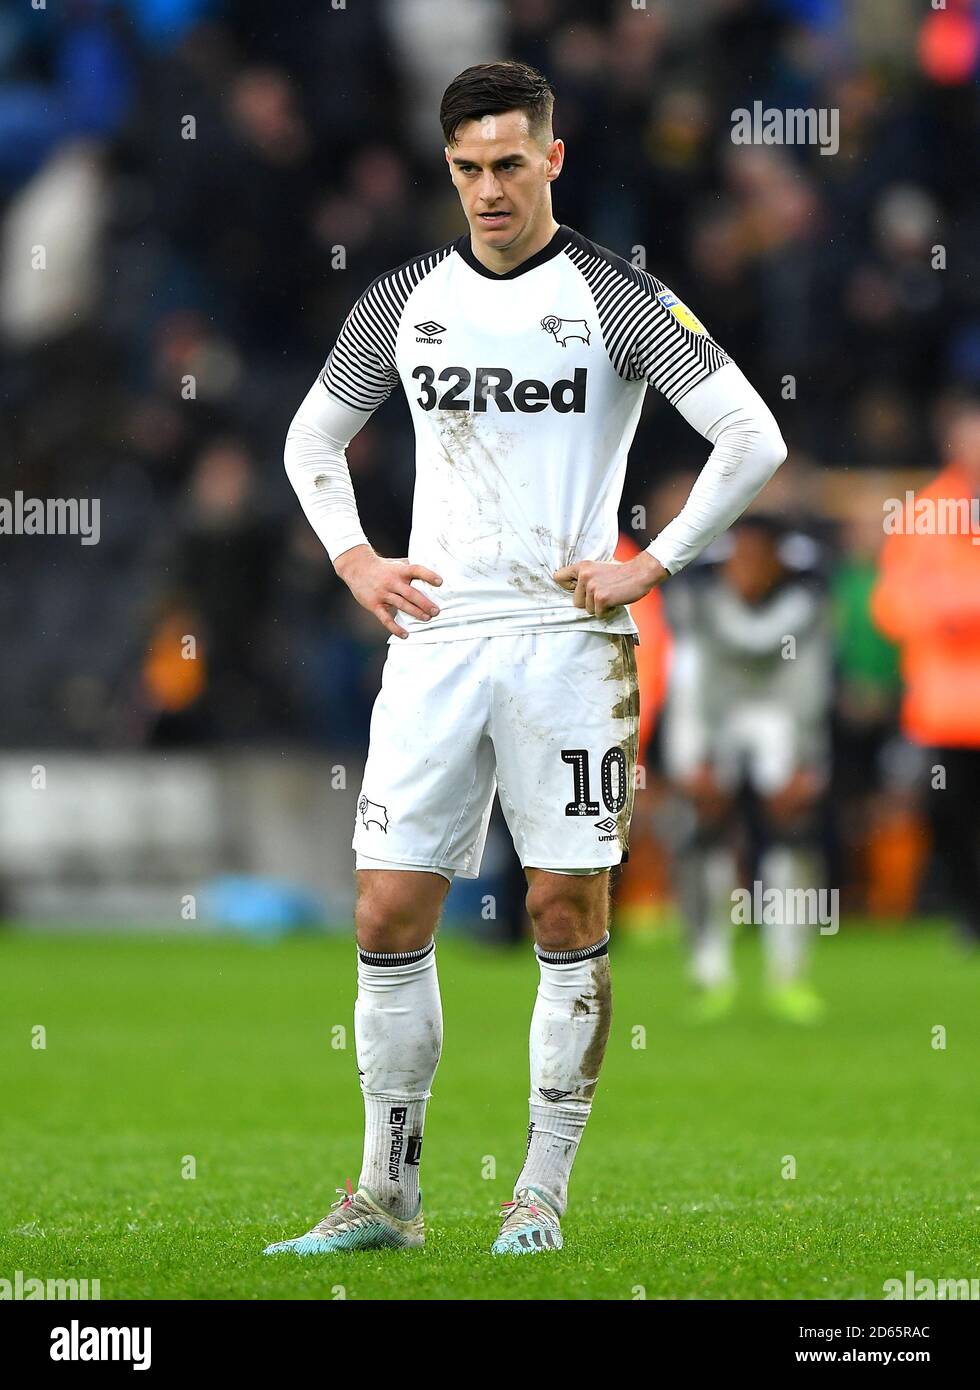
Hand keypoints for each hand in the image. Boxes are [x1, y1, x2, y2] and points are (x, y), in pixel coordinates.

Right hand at [334, 544, 442, 638]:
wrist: (357, 568)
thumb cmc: (382, 567)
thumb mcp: (396, 563)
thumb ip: (411, 568)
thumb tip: (433, 569)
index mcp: (399, 571)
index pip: (416, 570)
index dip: (428, 575)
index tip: (440, 582)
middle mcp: (392, 582)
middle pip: (411, 593)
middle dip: (425, 603)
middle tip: (436, 611)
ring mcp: (383, 593)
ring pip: (401, 605)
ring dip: (415, 613)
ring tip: (427, 619)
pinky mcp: (374, 604)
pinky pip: (386, 619)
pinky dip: (395, 628)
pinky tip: (405, 635)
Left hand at [553, 551, 667, 616]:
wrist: (641, 573)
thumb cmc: (621, 573)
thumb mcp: (598, 568)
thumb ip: (585, 576)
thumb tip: (574, 590)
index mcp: (582, 567)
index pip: (558, 577)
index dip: (567, 587)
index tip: (578, 590)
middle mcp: (584, 576)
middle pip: (576, 602)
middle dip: (589, 602)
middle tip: (604, 593)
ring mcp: (592, 587)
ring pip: (587, 610)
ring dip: (599, 607)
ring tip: (611, 596)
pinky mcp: (601, 598)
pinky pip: (598, 614)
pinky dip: (607, 611)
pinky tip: (615, 600)